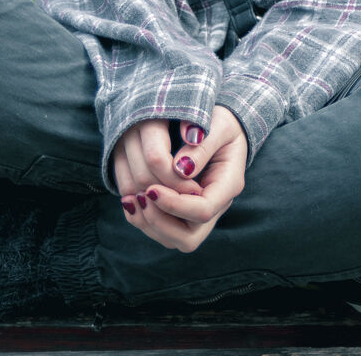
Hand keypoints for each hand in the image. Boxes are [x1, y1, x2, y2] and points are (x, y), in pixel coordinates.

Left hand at [109, 108, 246, 253]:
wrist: (222, 127)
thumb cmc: (220, 121)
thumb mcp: (219, 123)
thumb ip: (202, 143)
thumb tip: (181, 169)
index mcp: (229, 184)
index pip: (203, 210)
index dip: (175, 204)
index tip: (152, 187)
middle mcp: (216, 205)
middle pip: (189, 238)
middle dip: (160, 222)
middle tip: (143, 196)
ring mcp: (199, 213)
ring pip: (174, 239)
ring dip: (149, 224)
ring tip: (132, 199)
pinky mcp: (183, 212)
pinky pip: (163, 230)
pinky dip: (143, 220)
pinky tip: (131, 199)